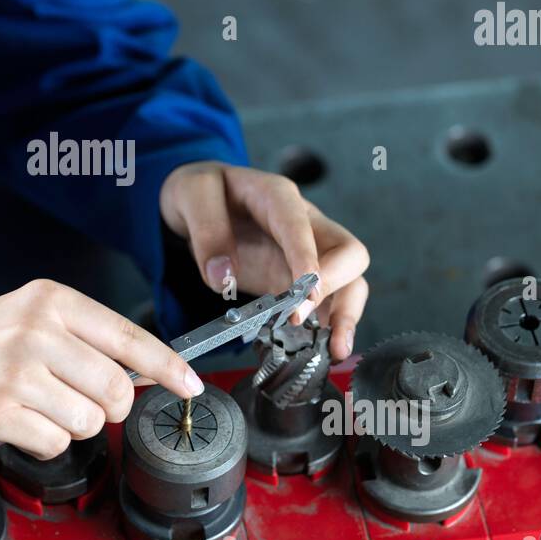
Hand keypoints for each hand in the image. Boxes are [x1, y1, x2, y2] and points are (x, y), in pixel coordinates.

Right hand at [0, 279, 203, 458]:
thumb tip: (147, 372)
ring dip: (72, 426)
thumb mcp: (31, 318)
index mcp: (51, 300)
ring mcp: (15, 370)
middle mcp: (36, 329)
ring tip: (38, 408)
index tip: (192, 386)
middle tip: (78, 401)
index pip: (128, 336)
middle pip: (115, 387)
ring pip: (88, 421)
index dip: (167, 367)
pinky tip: (18, 423)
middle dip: (107, 407)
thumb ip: (87, 339)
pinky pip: (53, 443)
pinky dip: (43, 442)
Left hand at [159, 161, 369, 361]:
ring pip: (349, 280)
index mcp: (277, 196)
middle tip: (300, 319)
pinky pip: (327, 300)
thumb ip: (206, 230)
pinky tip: (323, 348)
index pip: (302, 226)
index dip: (308, 258)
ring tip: (335, 349)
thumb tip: (222, 277)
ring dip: (346, 314)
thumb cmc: (202, 190)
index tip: (303, 293)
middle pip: (348, 252)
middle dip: (336, 288)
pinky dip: (329, 324)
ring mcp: (305, 252)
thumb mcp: (191, 193)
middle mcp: (303, 223)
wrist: (198, 200)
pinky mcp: (296, 277)